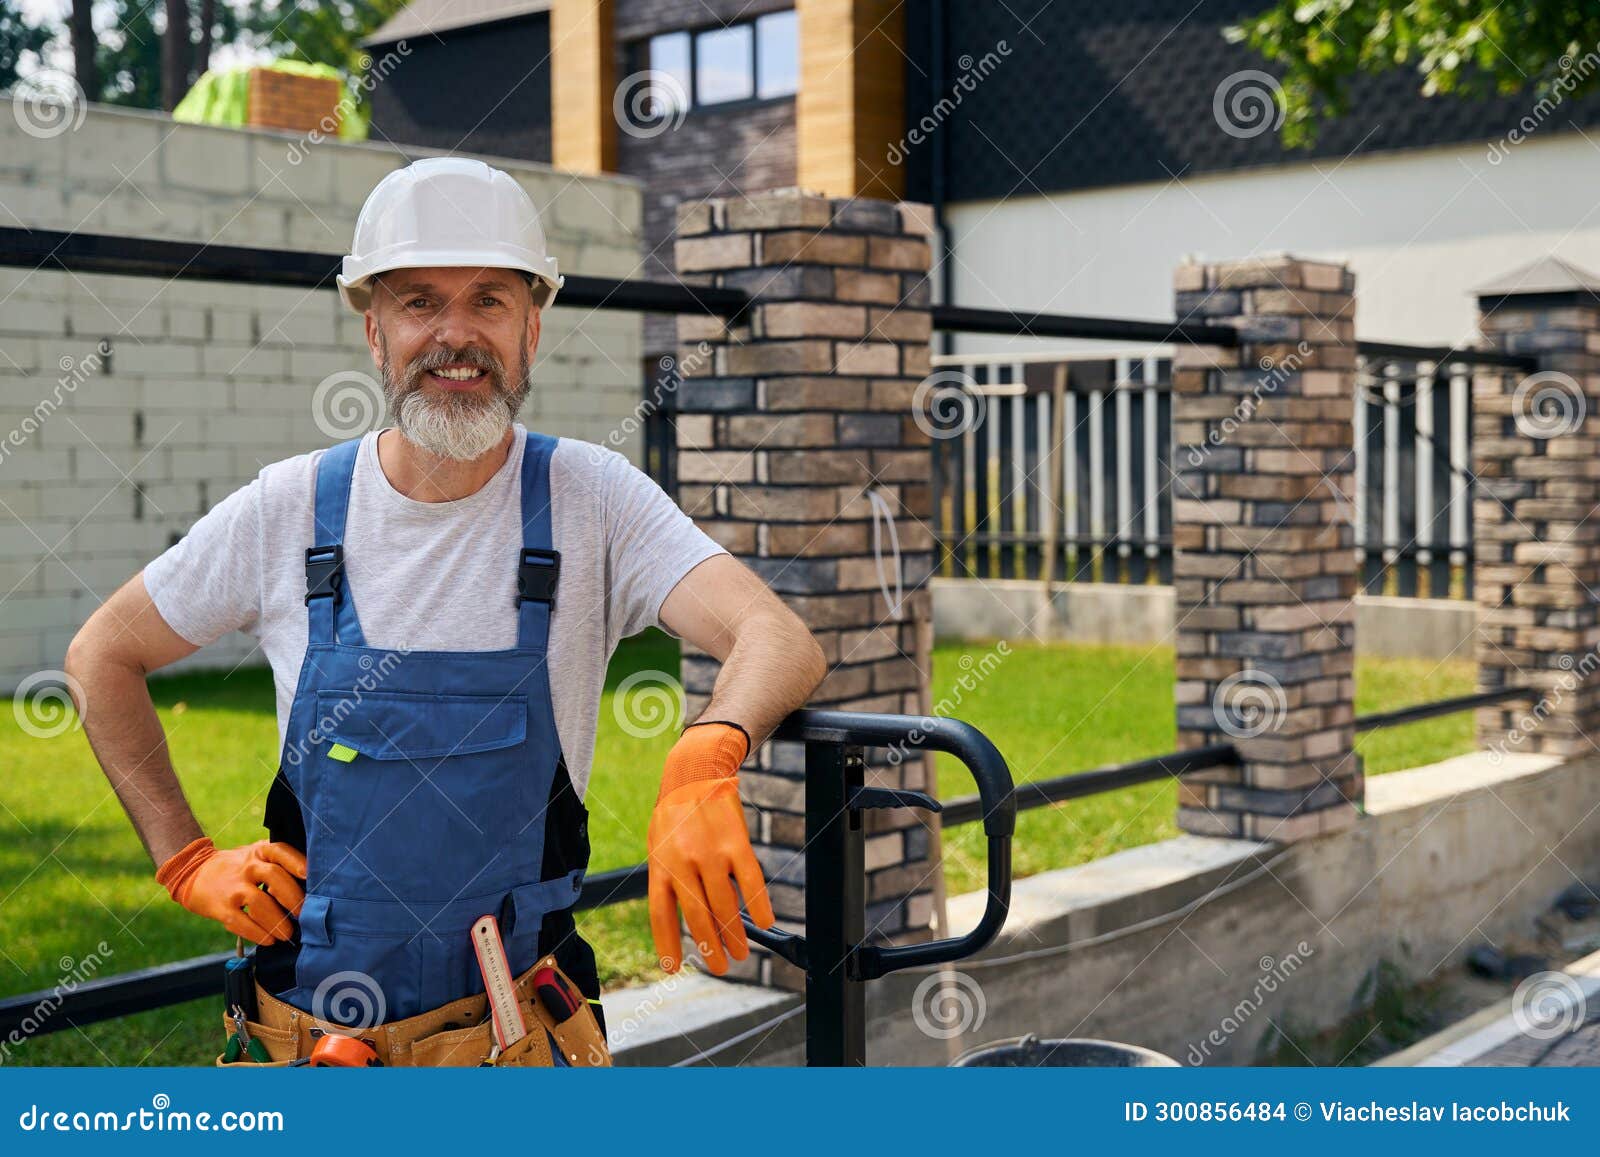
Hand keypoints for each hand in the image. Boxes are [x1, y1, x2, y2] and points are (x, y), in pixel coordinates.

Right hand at [155, 837, 306, 945]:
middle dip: (293, 898)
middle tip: (304, 914)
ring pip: (260, 903)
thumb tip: (311, 891)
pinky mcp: (220, 907)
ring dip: (278, 921)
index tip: (310, 875)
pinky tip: (269, 940)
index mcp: (260, 851)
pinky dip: (258, 934)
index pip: (281, 851)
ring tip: (288, 933)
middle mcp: (247, 866)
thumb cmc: (239, 868)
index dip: (296, 862)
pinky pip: (241, 922)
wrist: (194, 872)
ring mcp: (233, 886)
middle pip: (275, 877)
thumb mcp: (257, 856)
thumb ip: (279, 867)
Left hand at [647, 723, 774, 973]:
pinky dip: (759, 905)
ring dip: (735, 935)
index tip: (673, 969)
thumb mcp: (658, 844)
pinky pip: (751, 881)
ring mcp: (710, 853)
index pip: (662, 917)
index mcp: (660, 866)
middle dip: (711, 948)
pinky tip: (765, 921)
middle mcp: (683, 863)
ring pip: (726, 906)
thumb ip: (669, 878)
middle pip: (698, 918)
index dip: (668, 946)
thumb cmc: (675, 813)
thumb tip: (684, 916)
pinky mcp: (736, 843)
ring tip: (741, 952)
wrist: (695, 770)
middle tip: (721, 966)